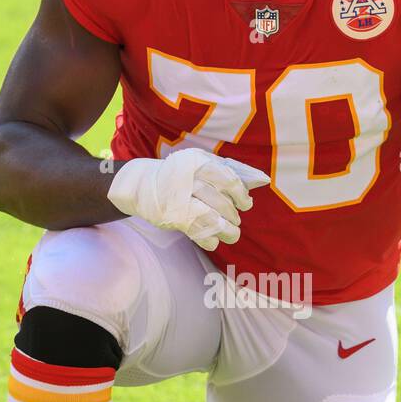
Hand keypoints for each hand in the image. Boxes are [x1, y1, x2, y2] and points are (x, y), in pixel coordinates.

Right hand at [107, 148, 269, 250]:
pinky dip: (210, 239)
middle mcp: (187, 179)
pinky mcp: (173, 217)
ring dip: (227, 231)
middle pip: (222, 203)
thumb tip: (260, 181)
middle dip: (233, 215)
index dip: (241, 195)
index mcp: (197, 162)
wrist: (141, 184)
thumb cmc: (179, 174)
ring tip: (232, 233)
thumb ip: (227, 170)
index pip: (228, 181)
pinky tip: (213, 239)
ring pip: (213, 220)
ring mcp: (179, 200)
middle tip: (235, 221)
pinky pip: (199, 233)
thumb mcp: (200, 162)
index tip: (246, 205)